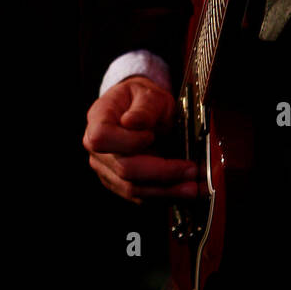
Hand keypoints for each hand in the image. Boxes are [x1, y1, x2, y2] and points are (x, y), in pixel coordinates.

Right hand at [83, 75, 198, 203]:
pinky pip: (140, 195)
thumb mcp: (149, 94)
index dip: (128, 141)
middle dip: (161, 172)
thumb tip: (132, 123)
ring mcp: (107, 169)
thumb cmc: (142, 99)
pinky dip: (164, 194)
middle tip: (190, 170)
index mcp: (98, 119)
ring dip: (166, 190)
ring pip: (132, 188)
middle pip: (123, 169)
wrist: (141, 110)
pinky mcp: (121, 183)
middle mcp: (98, 149)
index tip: (152, 136)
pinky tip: (183, 190)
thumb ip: (143, 108)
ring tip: (192, 187)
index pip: (102, 138)